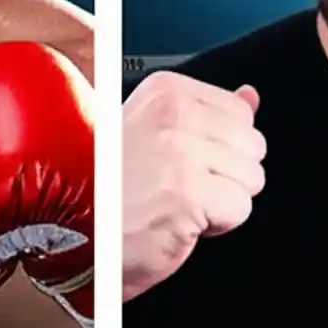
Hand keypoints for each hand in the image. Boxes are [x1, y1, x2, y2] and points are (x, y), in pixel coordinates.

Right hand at [121, 71, 265, 301]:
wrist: (75, 236)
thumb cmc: (108, 191)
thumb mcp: (156, 133)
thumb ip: (208, 112)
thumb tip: (251, 96)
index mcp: (164, 91)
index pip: (240, 112)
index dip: (221, 148)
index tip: (183, 162)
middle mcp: (172, 114)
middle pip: (252, 144)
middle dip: (227, 175)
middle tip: (180, 186)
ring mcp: (179, 152)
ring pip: (251, 178)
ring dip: (222, 201)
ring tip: (178, 203)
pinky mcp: (186, 194)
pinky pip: (240, 208)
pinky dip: (218, 225)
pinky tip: (181, 221)